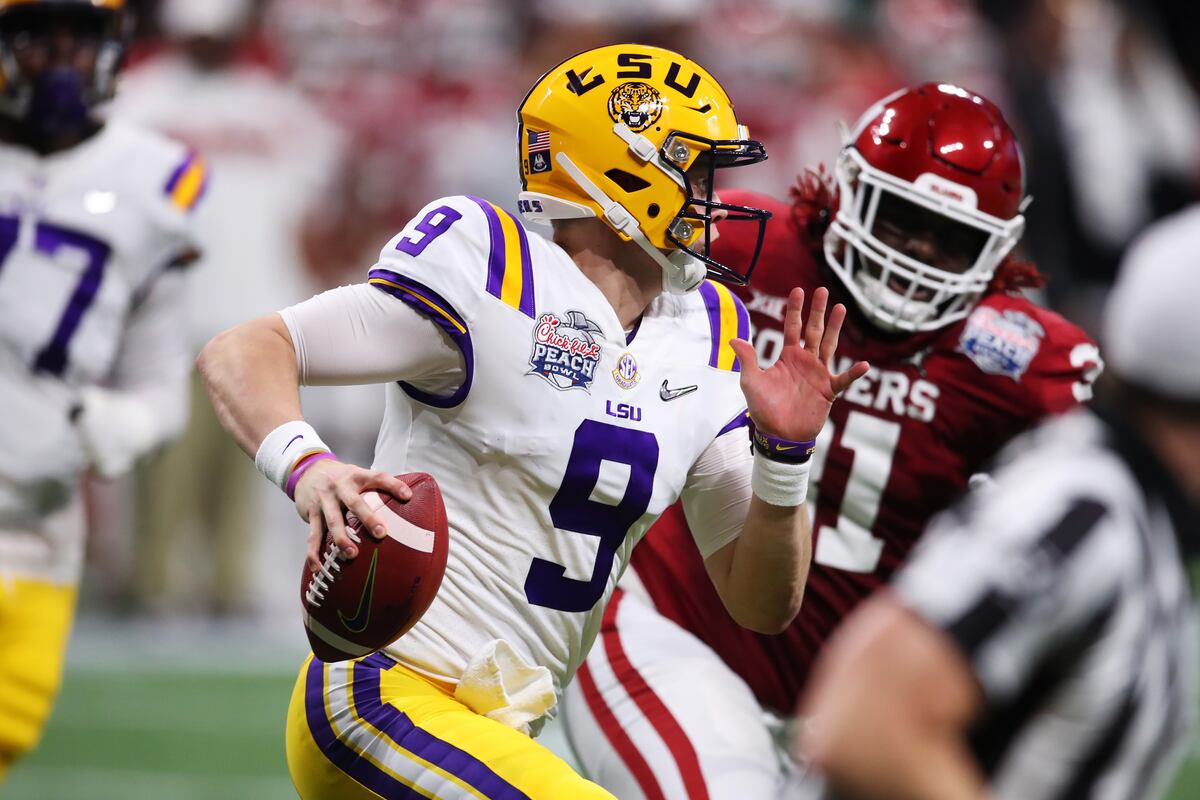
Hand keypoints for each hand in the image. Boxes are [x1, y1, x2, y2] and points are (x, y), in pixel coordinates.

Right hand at [293, 459, 412, 570]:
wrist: (307, 471)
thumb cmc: (341, 478)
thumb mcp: (358, 475)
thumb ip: (377, 487)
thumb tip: (408, 502)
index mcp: (355, 476)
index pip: (377, 477)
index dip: (393, 485)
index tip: (408, 496)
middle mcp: (339, 487)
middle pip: (354, 503)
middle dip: (367, 518)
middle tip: (381, 534)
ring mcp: (323, 500)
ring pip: (333, 521)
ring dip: (342, 539)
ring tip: (352, 555)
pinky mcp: (310, 513)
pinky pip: (312, 535)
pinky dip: (314, 553)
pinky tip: (318, 568)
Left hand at [730, 287, 868, 440]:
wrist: (779, 435)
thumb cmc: (764, 410)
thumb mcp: (751, 382)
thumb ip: (747, 360)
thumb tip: (733, 339)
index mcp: (788, 357)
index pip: (792, 327)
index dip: (795, 310)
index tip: (797, 290)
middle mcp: (805, 361)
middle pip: (814, 330)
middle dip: (818, 311)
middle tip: (822, 290)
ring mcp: (818, 374)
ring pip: (830, 346)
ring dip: (836, 328)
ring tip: (841, 308)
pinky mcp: (828, 391)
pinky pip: (844, 380)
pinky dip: (853, 373)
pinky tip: (863, 364)